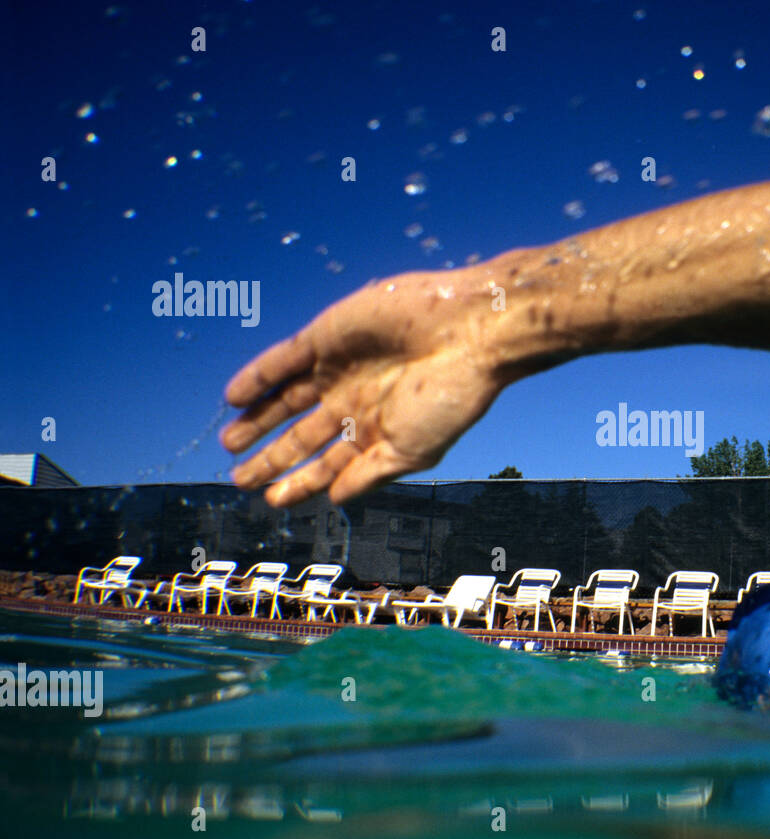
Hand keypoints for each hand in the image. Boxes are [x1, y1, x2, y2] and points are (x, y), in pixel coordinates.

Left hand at [221, 268, 504, 505]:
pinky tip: (234, 399)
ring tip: (230, 443)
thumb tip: (336, 499)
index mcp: (376, 431)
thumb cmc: (449, 398)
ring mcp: (338, 368)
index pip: (328, 463)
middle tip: (239, 478)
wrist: (467, 335)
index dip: (300, 482)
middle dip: (272, 457)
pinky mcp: (327, 336)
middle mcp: (353, 401)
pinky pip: (282, 359)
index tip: (272, 499)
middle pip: (302, 435)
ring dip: (258, 421)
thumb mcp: (412, 451)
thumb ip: (370, 474)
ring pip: (286, 399)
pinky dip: (257, 378)